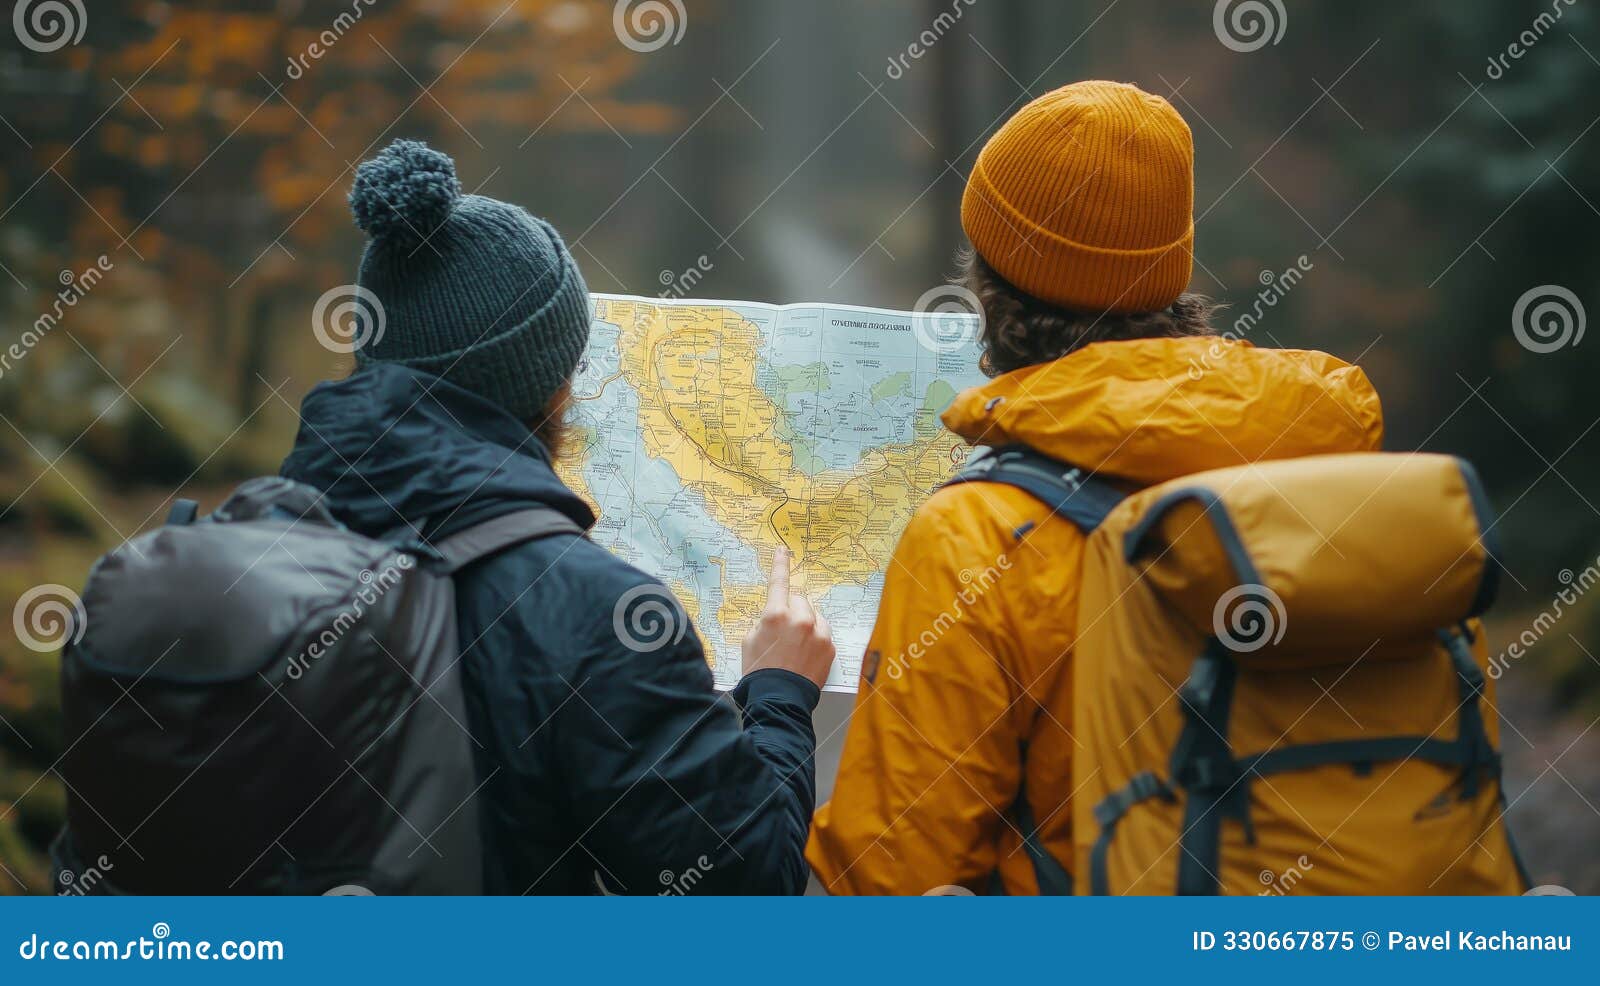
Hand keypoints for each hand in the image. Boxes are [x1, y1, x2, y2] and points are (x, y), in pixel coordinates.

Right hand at [741, 547, 834, 688]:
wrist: (779, 700)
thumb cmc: (759, 671)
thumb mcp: (749, 641)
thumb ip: (763, 621)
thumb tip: (774, 615)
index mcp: (775, 615)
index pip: (778, 582)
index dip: (780, 564)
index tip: (783, 550)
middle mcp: (800, 619)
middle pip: (799, 600)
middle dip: (792, 609)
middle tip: (784, 630)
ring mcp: (818, 632)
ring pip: (813, 615)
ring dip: (806, 623)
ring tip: (796, 646)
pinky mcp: (830, 646)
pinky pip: (823, 631)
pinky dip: (816, 637)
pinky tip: (806, 653)